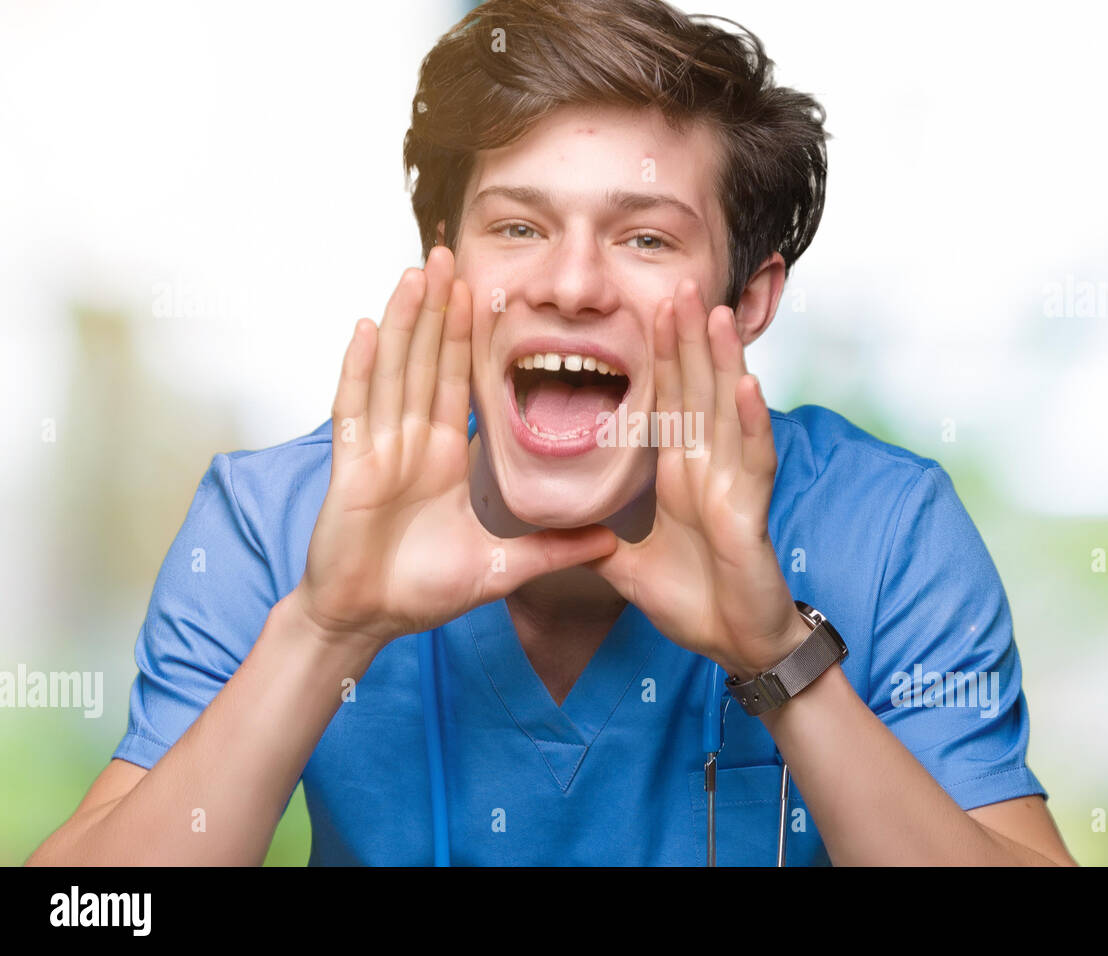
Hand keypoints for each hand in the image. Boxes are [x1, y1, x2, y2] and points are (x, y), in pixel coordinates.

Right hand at [294, 247, 617, 646]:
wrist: (368, 620)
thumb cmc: (425, 591)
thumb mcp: (503, 567)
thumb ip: (554, 549)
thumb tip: (613, 540)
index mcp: (450, 458)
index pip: (468, 385)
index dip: (477, 341)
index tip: (493, 295)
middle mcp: (416, 443)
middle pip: (430, 362)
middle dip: (440, 309)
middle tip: (451, 255)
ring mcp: (382, 449)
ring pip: (396, 371)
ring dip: (405, 320)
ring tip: (418, 272)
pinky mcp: (352, 467)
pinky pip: (355, 409)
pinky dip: (358, 369)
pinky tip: (366, 326)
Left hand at [585, 278, 807, 678]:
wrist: (733, 643)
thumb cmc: (692, 598)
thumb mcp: (625, 563)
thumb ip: (594, 537)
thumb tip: (550, 523)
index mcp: (679, 473)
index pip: (667, 401)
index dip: (660, 355)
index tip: (648, 307)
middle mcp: (709, 467)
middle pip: (696, 390)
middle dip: (688, 338)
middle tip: (680, 284)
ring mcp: (733, 485)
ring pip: (728, 412)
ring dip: (723, 362)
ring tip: (715, 314)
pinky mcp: (751, 512)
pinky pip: (753, 461)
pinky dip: (750, 424)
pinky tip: (747, 386)